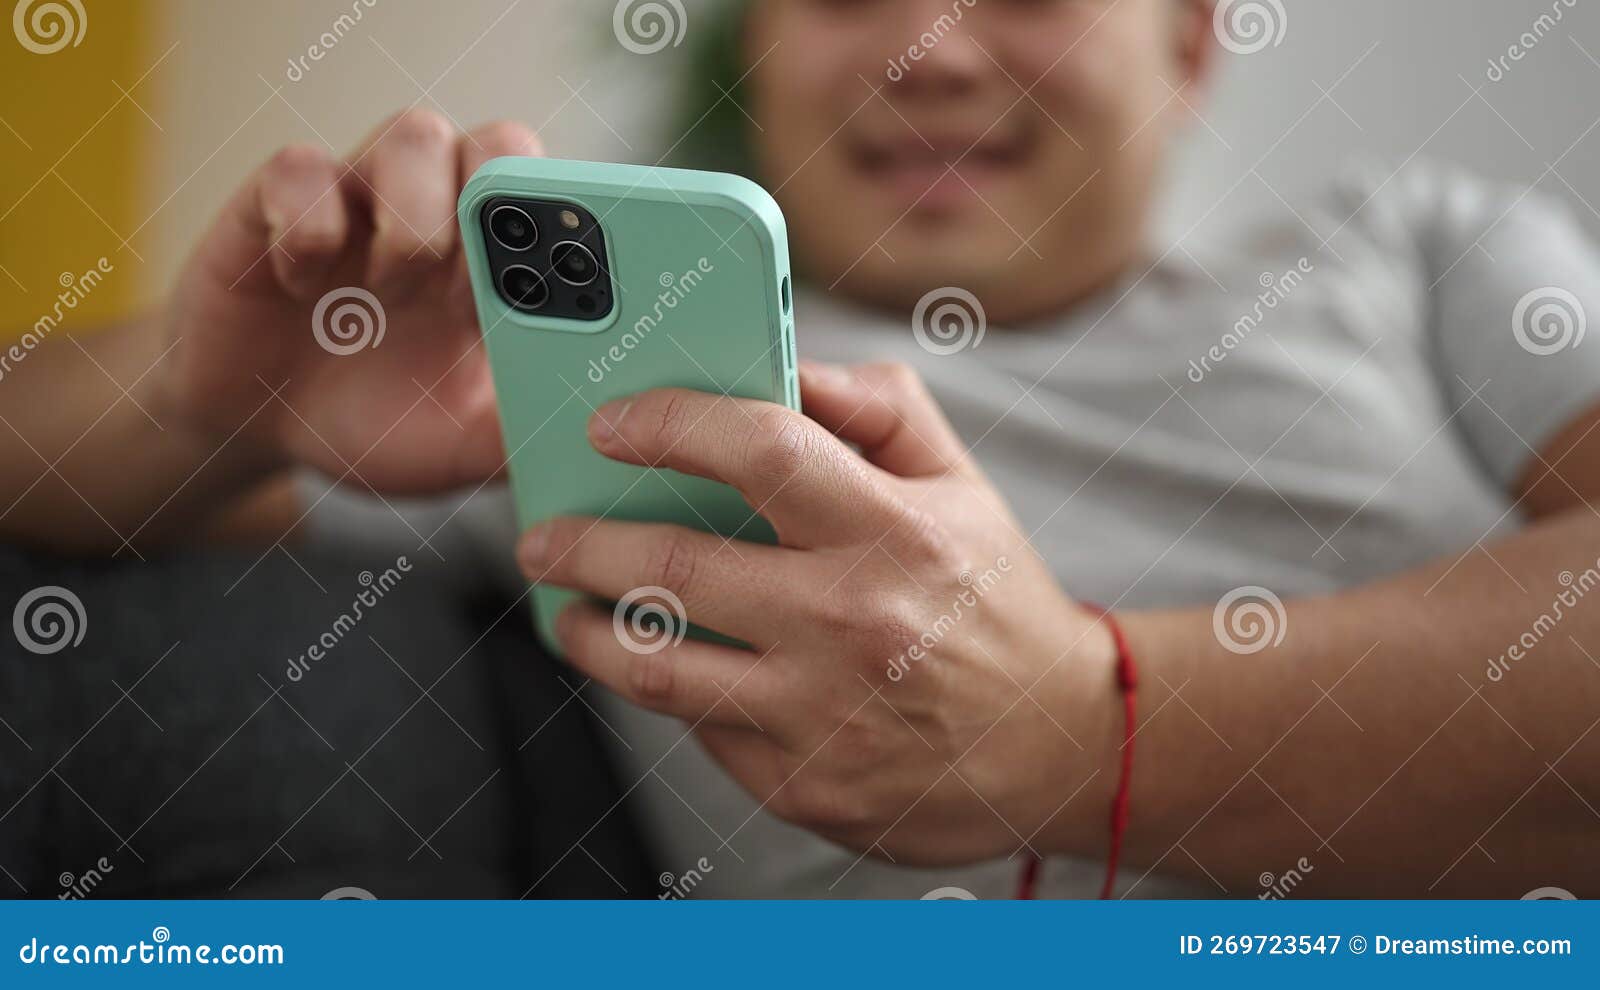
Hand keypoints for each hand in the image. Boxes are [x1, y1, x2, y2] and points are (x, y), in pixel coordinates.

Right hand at [151, 110, 542, 493]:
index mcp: (497, 264)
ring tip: (391, 289)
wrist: (264, 430)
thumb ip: (526, 438)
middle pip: (499, 144)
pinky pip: (300, 166)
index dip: (559, 234)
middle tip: (467, 297)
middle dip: (497, 212)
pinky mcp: (274, 202)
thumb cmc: (378, 420)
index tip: (539, 298)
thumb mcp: (463, 448)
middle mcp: (439, 213)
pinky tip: (302, 288)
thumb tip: (600, 446)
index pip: (556, 196)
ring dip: (415, 218)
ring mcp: (360, 198)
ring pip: (414, 135)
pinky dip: (307, 227)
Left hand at [516, 360, 1116, 864]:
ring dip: (587, 629)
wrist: (1059, 744)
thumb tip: (786, 366)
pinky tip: (659, 667)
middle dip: (582, 542)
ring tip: (563, 607)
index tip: (613, 423)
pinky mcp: (801, 785)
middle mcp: (852, 622)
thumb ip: (878, 408)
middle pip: (674, 566)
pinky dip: (667, 693)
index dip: (670, 424)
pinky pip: (700, 730)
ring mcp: (821, 715)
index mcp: (894, 532)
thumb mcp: (962, 485)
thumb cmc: (996, 601)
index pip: (760, 449)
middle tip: (545, 533)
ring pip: (657, 668)